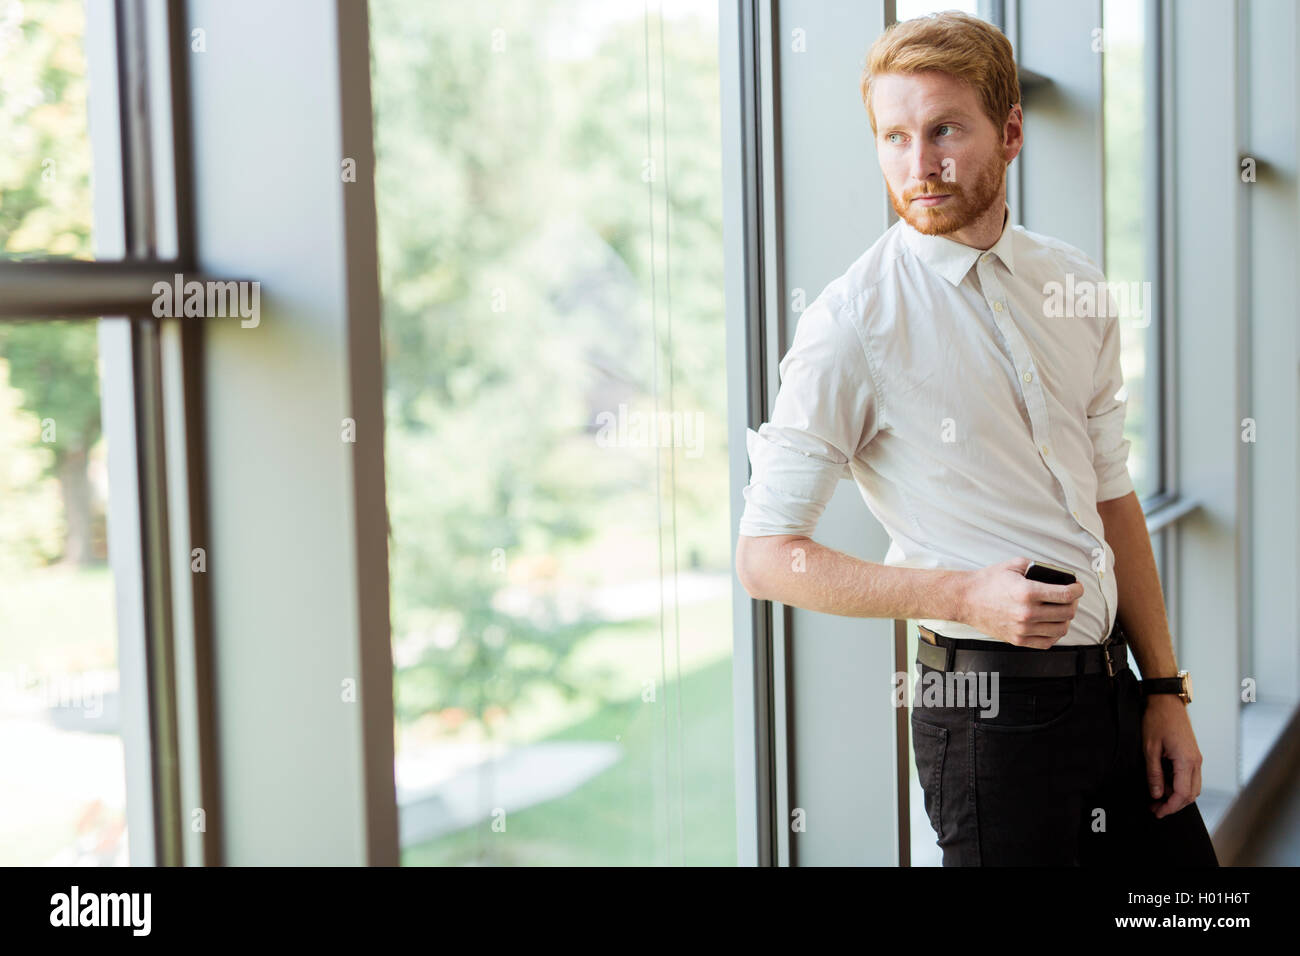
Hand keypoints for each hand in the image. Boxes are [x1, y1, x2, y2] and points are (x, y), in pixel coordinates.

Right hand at [958, 556, 1083, 647]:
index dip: (1078, 590)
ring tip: (1061, 611)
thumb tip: (1057, 574)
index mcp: (1027, 592)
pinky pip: (1048, 642)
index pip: (1066, 594)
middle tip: (1070, 597)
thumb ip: (1038, 567)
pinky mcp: (1018, 640)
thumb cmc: (987, 582)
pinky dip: (1055, 634)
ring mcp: (1023, 629)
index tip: (1077, 587)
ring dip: (1066, 619)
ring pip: (1061, 629)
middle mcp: (1027, 613)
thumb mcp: (1013, 565)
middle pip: (1067, 613)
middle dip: (1073, 603)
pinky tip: (1051, 624)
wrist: (965, 599)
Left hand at [1144, 695, 1201, 817]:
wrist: (1166, 701)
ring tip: (1157, 797)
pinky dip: (1179, 785)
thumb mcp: (1150, 748)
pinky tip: (1164, 784)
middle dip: (1173, 805)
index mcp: (1187, 761)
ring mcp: (1196, 758)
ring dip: (1177, 796)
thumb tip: (1156, 794)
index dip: (1169, 807)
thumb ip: (1154, 774)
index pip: (1182, 794)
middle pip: (1191, 795)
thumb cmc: (1157, 720)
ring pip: (1193, 787)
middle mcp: (1196, 762)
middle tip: (1155, 808)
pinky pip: (1190, 777)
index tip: (1156, 811)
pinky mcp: (1193, 755)